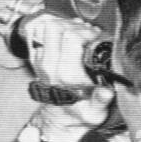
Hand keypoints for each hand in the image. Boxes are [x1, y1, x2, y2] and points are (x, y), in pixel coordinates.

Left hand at [21, 13, 113, 141]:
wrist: (62, 118)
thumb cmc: (81, 112)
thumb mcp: (96, 112)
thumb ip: (101, 101)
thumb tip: (106, 91)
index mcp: (66, 74)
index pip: (72, 37)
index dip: (88, 32)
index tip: (97, 37)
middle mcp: (49, 64)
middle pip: (57, 27)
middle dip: (76, 26)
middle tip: (88, 32)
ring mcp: (39, 59)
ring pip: (45, 26)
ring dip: (63, 24)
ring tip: (77, 31)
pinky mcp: (35, 57)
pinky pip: (34, 32)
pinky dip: (48, 26)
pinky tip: (63, 32)